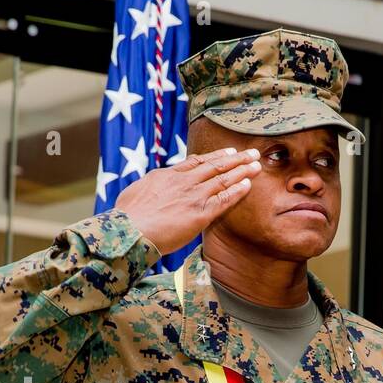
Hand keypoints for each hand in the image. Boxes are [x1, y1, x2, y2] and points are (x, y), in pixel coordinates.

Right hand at [114, 147, 261, 254]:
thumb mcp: (133, 193)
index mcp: (166, 175)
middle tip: (251, 153)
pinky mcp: (200, 214)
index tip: (228, 152)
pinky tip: (248, 185)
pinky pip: (223, 200)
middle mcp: (183, 182)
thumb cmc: (126, 217)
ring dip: (242, 171)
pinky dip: (237, 191)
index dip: (214, 156)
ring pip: (223, 180)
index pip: (195, 162)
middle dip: (235, 158)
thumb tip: (145, 190)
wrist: (130, 230)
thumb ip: (146, 189)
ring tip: (256, 165)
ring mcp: (193, 197)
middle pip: (215, 166)